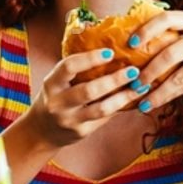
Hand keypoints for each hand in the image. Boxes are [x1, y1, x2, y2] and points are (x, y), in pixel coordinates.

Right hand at [27, 48, 144, 147]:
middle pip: (89, 90)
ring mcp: (70, 120)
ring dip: (124, 97)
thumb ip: (77, 70)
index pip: (69, 67)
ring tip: (140, 87)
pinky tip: (134, 99)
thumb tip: (112, 51)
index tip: (111, 52)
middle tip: (133, 71)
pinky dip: (121, 107)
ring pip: (101, 109)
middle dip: (114, 80)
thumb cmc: (57, 97)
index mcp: (51, 83)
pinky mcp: (81, 132)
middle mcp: (58, 102)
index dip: (90, 58)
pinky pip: (105, 119)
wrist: (42, 131)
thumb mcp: (57, 82)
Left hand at [129, 10, 182, 109]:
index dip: (146, 29)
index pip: (167, 18)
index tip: (130, 43)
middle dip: (148, 71)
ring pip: (178, 76)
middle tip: (132, 82)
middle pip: (169, 53)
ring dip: (157, 91)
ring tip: (140, 100)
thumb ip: (179, 30)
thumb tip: (139, 40)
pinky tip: (156, 102)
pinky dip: (169, 96)